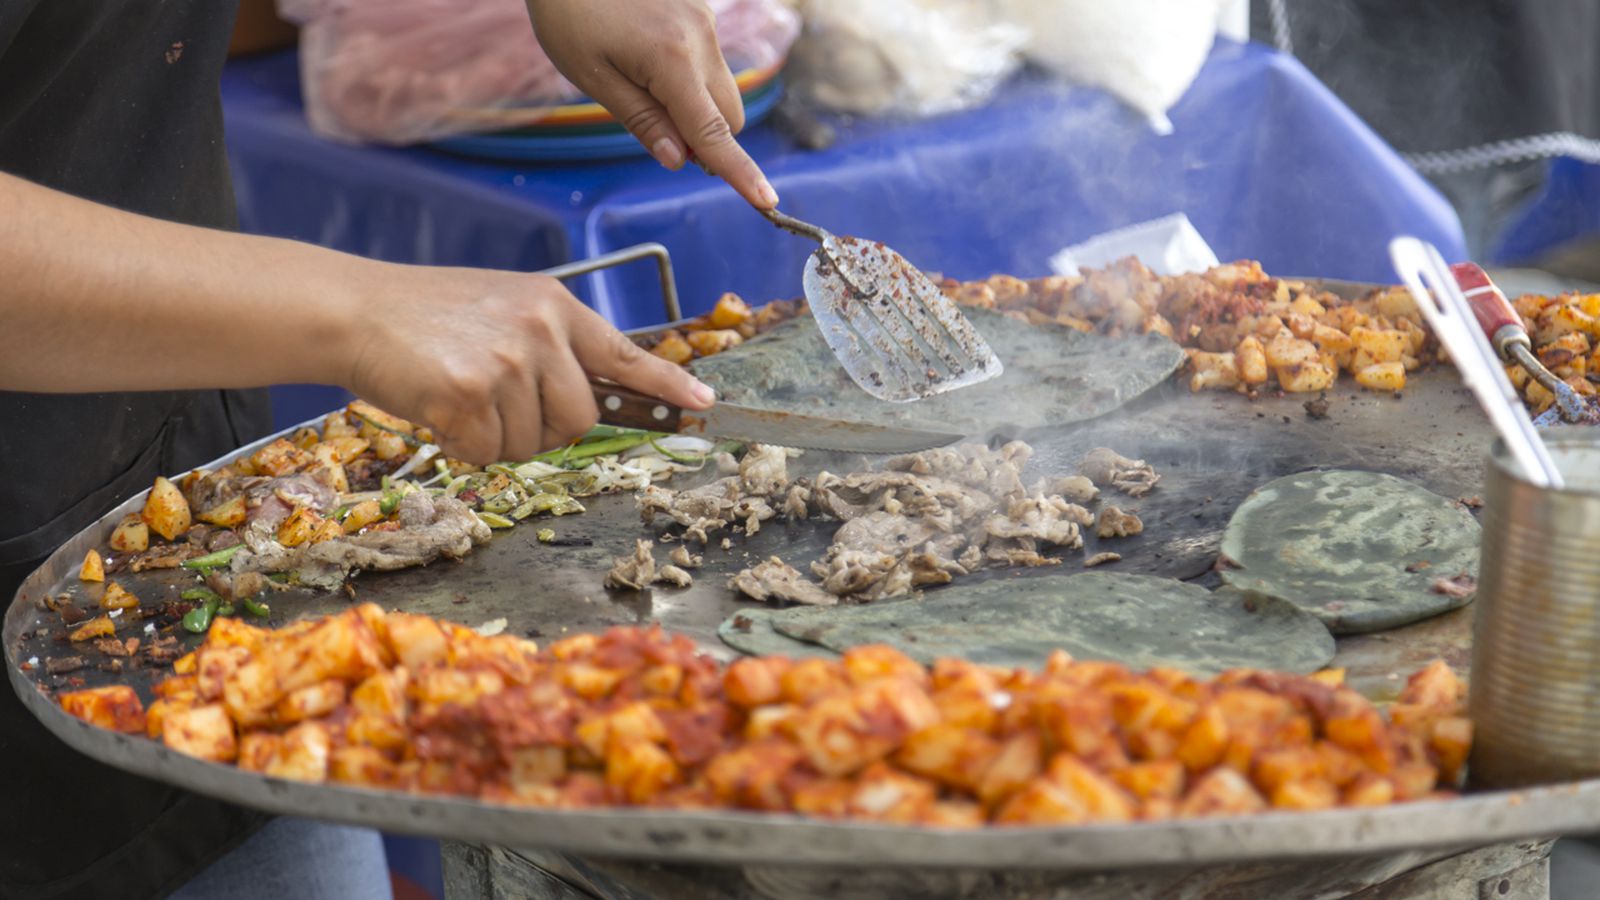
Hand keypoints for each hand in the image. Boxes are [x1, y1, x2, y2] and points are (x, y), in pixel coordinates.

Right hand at [344, 265, 715, 464]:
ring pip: (531, 443)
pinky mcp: (469, 393)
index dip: (665, 384)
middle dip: (542, 429)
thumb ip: (548, 344)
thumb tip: (586, 399)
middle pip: (578, 419)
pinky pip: (488, 453)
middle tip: (496, 405)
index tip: (701, 402)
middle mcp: (539, 329)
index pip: (623, 353)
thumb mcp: (501, 308)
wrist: (354, 309)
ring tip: (458, 394)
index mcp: (553, 305)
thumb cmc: (424, 316)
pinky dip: (463, 446)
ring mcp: (506, 361)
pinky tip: (439, 409)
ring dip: (495, 438)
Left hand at [525, 0, 778, 208]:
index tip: (766, 201)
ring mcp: (706, 20)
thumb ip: (641, 120)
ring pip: (722, 88)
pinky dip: (690, 77)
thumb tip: (677, 159)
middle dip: (705, 137)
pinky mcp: (701, 9)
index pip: (713, 133)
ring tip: (640, 81)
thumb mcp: (593, 75)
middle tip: (655, 129)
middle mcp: (702, 39)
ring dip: (696, 105)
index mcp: (673, 61)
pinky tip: (646, 54)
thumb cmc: (569, 12)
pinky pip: (710, 60)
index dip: (739, 172)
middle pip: (729, 115)